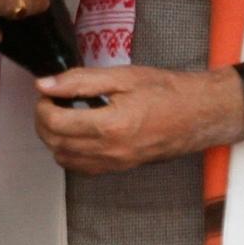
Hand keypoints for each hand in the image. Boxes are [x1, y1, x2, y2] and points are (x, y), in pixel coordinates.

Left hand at [33, 65, 243, 174]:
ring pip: (64, 159)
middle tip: (52, 101)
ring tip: (64, 114)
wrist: (200, 113)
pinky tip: (78, 132)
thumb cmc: (168, 91)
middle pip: (54, 144)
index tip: (48, 92)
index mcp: (110, 125)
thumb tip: (46, 84)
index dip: (43, 106)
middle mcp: (110, 151)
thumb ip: (80, 81)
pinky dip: (70, 152)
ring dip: (54, 138)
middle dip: (43, 122)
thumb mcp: (123, 76)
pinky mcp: (120, 168)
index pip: (55, 123)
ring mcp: (115, 164)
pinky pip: (82, 168)